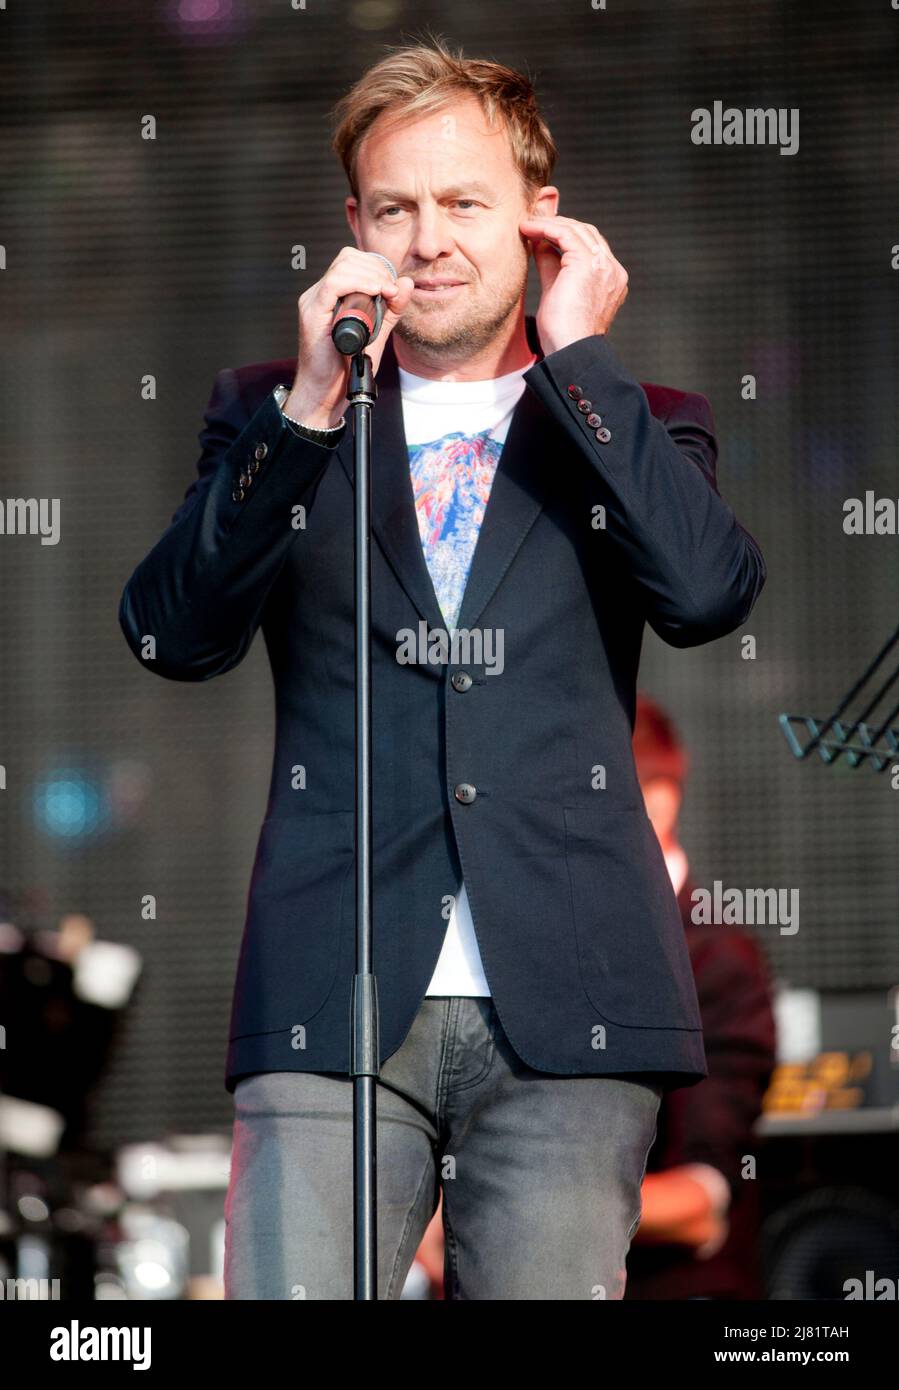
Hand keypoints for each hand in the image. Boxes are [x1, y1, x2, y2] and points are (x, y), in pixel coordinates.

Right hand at [284, 248, 414, 428]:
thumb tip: (405, 283)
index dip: (377, 267)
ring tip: (385, 292)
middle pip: (348, 258)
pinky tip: (374, 292)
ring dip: (370, 275)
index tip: (393, 286)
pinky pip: (333, 284)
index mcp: (332, 296)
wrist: (326, 394)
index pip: (353, 262)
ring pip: (342, 266)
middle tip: (391, 290)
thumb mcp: (376, 334)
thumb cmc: (345, 369)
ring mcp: (314, 302)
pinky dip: (357, 283)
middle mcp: (320, 294)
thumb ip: (390, 310)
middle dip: (376, 269)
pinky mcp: (312, 313)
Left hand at [518, 215, 627, 355]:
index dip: (566, 236)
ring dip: (549, 223)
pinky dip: (545, 227)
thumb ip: (552, 266)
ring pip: (577, 230)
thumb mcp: (557, 291)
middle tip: (533, 223)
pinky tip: (528, 229)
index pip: (591, 246)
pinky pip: (565, 233)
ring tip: (527, 225)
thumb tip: (540, 243)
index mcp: (611, 280)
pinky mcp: (588, 263)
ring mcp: (603, 266)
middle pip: (587, 233)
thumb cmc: (562, 335)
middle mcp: (612, 270)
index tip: (541, 233)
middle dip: (559, 225)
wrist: (569, 350)